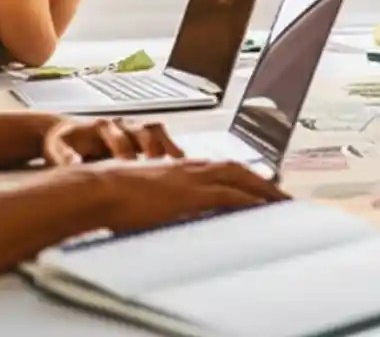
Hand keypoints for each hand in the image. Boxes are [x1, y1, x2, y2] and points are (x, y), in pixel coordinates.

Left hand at [42, 117, 184, 165]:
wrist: (69, 130)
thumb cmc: (65, 141)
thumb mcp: (57, 147)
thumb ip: (64, 155)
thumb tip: (74, 163)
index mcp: (101, 125)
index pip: (118, 138)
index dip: (124, 154)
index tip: (129, 171)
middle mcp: (121, 122)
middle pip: (142, 133)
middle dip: (150, 150)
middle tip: (157, 169)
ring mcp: (134, 125)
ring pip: (156, 131)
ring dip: (166, 147)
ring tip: (179, 164)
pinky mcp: (143, 132)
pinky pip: (162, 136)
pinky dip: (172, 148)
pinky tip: (182, 162)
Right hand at [77, 160, 287, 232]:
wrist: (95, 188)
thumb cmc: (111, 194)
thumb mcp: (144, 193)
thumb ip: (163, 199)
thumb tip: (170, 212)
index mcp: (181, 167)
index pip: (223, 168)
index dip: (245, 177)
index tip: (262, 188)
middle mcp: (191, 167)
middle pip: (240, 169)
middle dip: (265, 183)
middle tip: (285, 197)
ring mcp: (192, 178)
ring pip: (242, 178)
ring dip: (266, 190)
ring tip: (285, 204)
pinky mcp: (190, 193)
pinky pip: (230, 196)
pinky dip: (250, 201)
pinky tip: (264, 210)